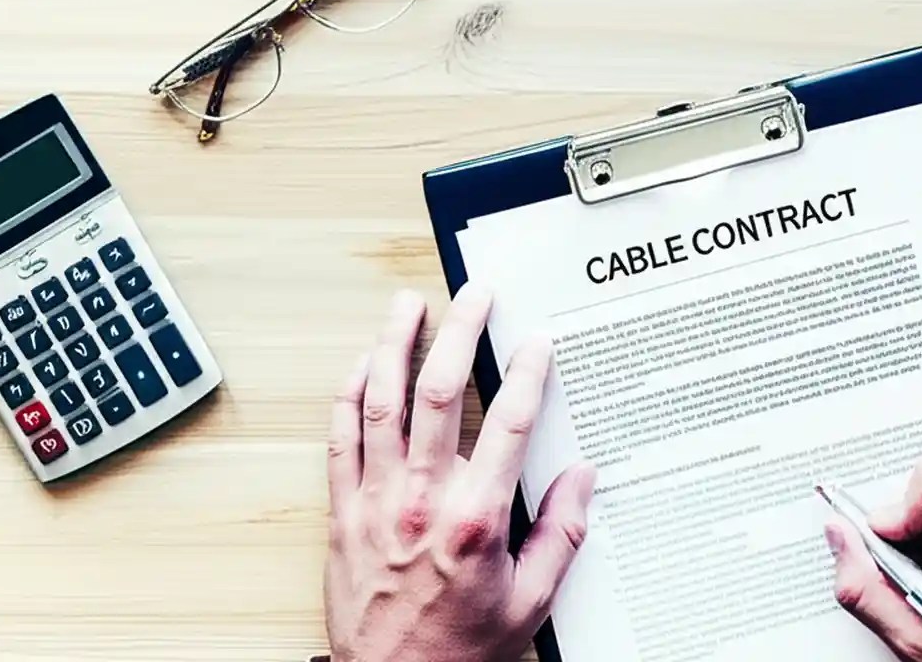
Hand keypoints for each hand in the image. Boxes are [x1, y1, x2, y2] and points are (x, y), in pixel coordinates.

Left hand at [324, 286, 596, 661]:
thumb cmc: (460, 650)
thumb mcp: (533, 602)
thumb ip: (562, 535)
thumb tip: (581, 478)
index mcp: (477, 519)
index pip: (511, 423)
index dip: (528, 374)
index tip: (537, 344)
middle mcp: (422, 498)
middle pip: (441, 392)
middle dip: (459, 332)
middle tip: (473, 296)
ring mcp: (376, 499)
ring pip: (380, 401)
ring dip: (392, 345)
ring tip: (407, 306)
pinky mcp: (343, 510)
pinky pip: (340, 437)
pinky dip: (348, 393)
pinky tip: (360, 365)